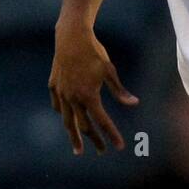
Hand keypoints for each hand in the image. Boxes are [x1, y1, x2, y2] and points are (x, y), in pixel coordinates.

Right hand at [48, 23, 137, 155]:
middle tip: (101, 151)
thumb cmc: (94, 52)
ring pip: (68, 121)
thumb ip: (119, 91)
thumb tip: (134, 103)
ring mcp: (61, 93)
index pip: (103, 122)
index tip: (119, 146)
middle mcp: (73, 98)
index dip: (112, 135)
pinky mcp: (54, 86)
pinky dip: (64, 114)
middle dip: (94, 140)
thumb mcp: (110, 71)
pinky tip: (67, 118)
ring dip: (74, 136)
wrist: (71, 37)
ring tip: (78, 150)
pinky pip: (59, 106)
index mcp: (89, 96)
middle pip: (85, 126)